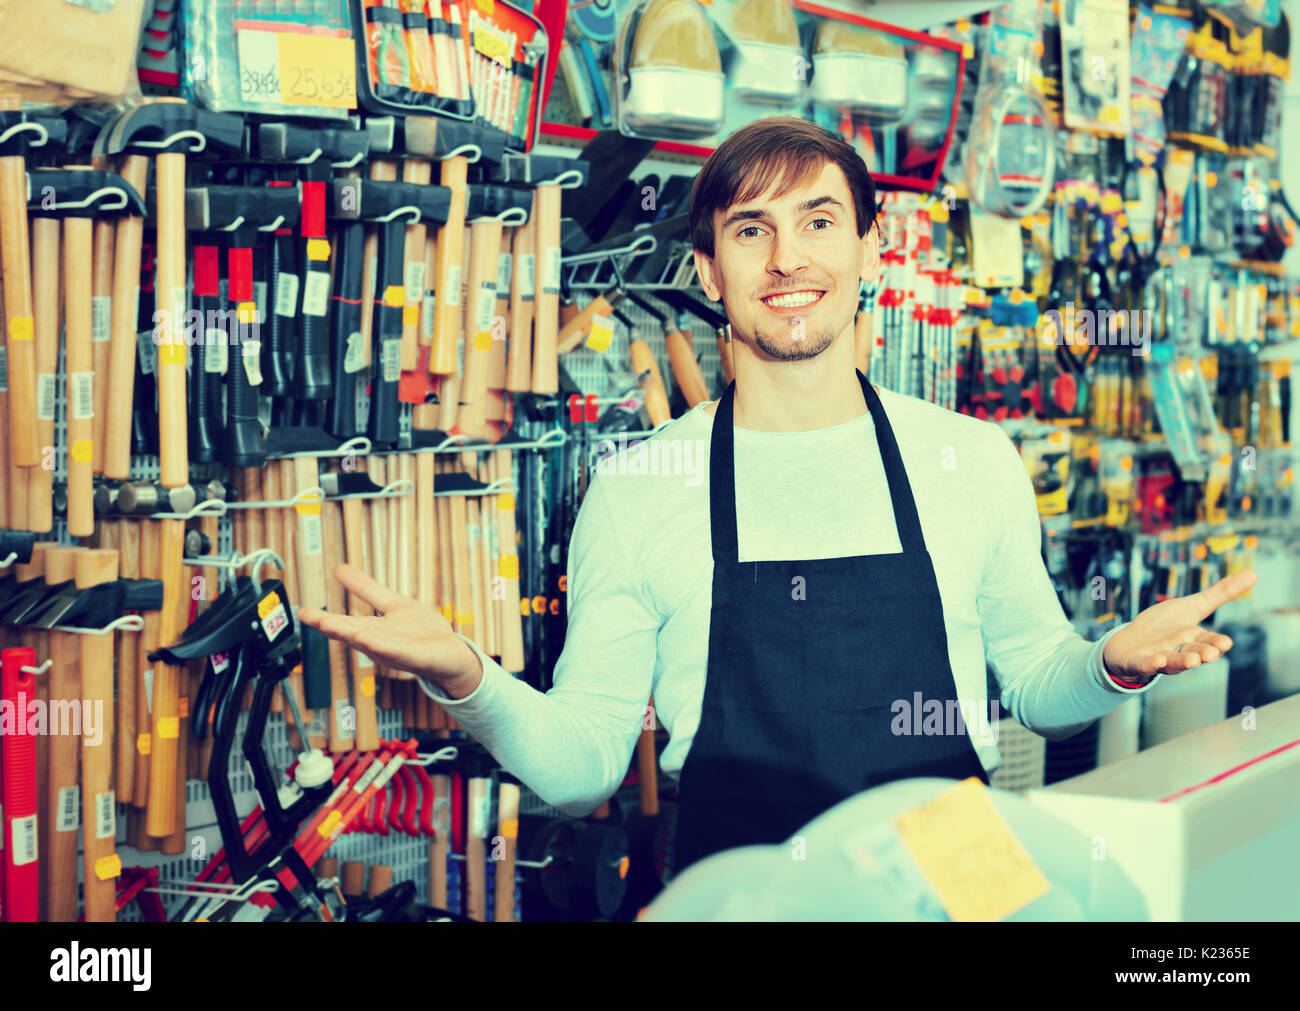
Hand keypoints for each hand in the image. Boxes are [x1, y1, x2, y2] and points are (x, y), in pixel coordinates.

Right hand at [297, 564, 482, 697]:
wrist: (452, 652)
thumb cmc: (421, 632)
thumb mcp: (392, 604)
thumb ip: (366, 589)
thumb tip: (339, 568)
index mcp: (372, 630)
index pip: (344, 623)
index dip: (323, 618)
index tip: (302, 611)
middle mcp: (379, 643)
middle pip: (353, 634)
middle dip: (333, 627)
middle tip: (310, 618)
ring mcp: (396, 651)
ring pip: (372, 644)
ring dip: (353, 635)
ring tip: (332, 626)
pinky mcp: (415, 657)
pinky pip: (398, 652)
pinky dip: (384, 647)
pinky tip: (371, 641)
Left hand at [1102, 569, 1257, 681]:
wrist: (1130, 643)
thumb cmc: (1164, 626)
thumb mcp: (1192, 606)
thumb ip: (1220, 594)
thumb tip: (1253, 574)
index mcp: (1193, 638)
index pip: (1209, 641)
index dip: (1216, 643)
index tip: (1225, 643)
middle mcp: (1179, 651)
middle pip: (1194, 652)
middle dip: (1203, 654)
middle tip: (1210, 655)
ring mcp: (1159, 658)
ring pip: (1173, 662)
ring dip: (1182, 661)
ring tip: (1192, 660)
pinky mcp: (1138, 662)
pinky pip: (1145, 664)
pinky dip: (1151, 664)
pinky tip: (1156, 660)